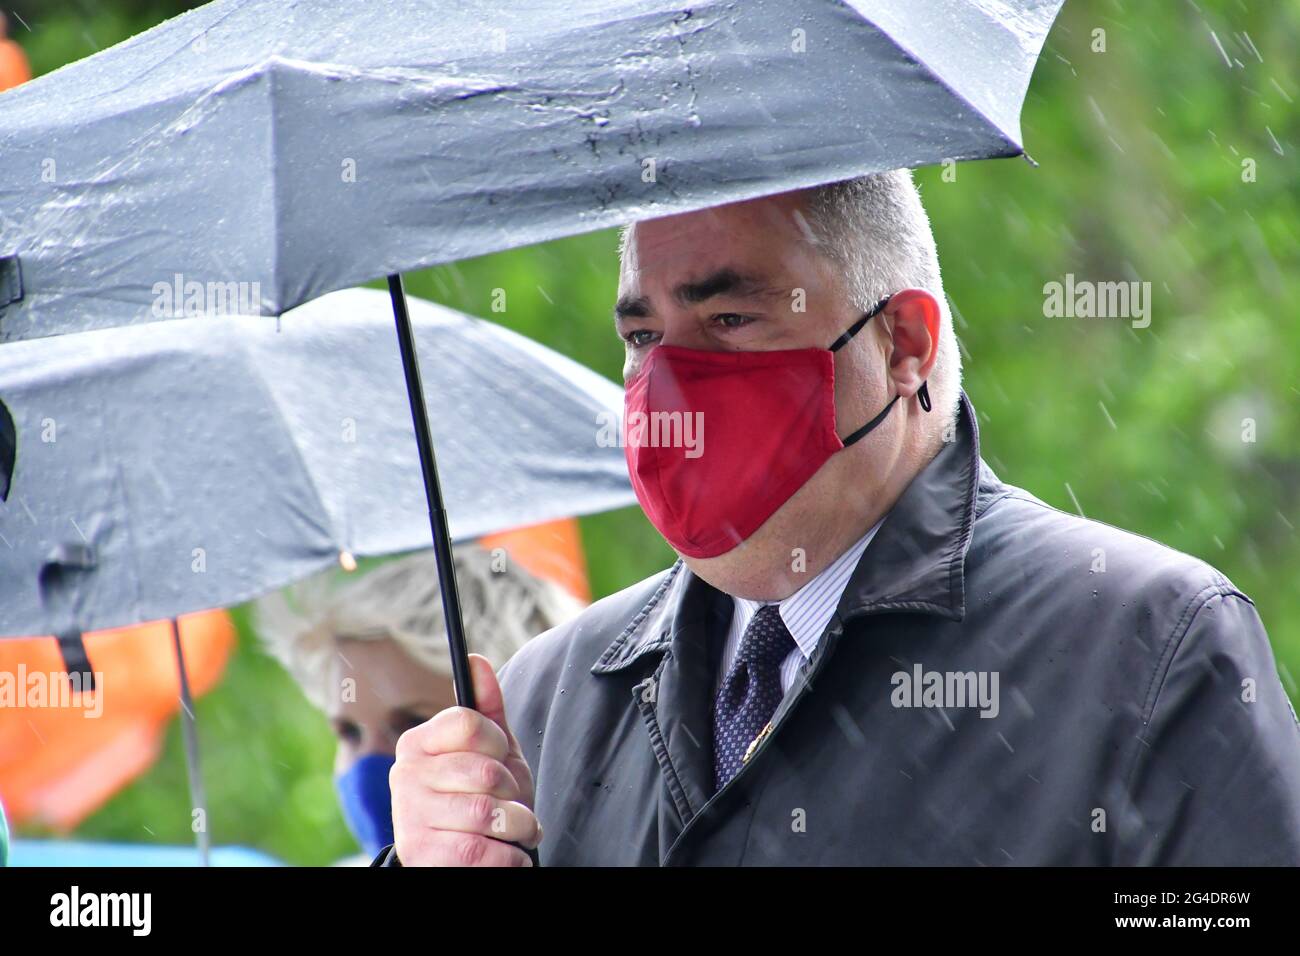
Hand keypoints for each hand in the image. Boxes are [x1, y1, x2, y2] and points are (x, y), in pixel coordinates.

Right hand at [391, 653, 540, 865]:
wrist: (454, 859)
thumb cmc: (478, 797)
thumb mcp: (490, 752)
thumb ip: (486, 709)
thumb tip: (476, 661)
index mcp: (418, 742)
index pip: (470, 723)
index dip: (498, 743)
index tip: (499, 757)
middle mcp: (406, 775)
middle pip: (486, 771)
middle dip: (513, 791)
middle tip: (511, 802)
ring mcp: (410, 815)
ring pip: (488, 813)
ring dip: (519, 826)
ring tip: (517, 829)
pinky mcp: (421, 853)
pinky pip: (483, 850)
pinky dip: (509, 856)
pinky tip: (506, 852)